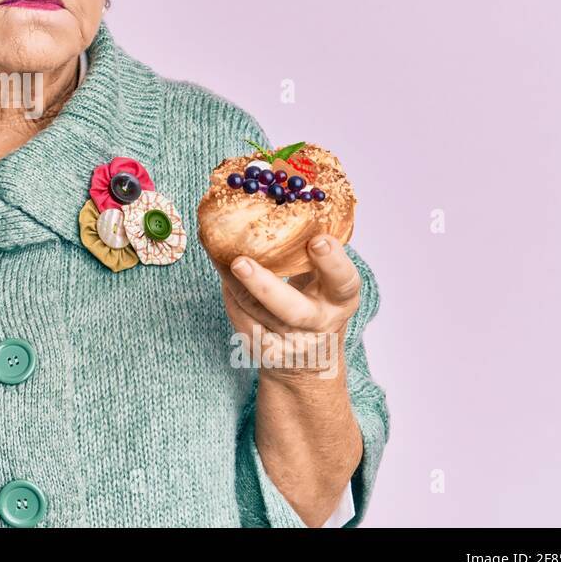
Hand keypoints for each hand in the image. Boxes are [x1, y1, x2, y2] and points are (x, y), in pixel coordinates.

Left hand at [210, 234, 361, 380]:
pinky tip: (222, 270)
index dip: (332, 262)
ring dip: (232, 281)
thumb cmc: (318, 302)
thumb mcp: (328, 280)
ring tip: (217, 252)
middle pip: (291, 310)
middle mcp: (318, 324)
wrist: (311, 360)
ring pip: (255, 312)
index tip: (317, 239)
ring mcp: (290, 342)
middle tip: (240, 262)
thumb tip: (285, 201)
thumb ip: (315, 253)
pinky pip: (240, 319)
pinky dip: (229, 293)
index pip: (343, 281)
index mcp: (341, 300)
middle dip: (264, 286)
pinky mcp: (264, 351)